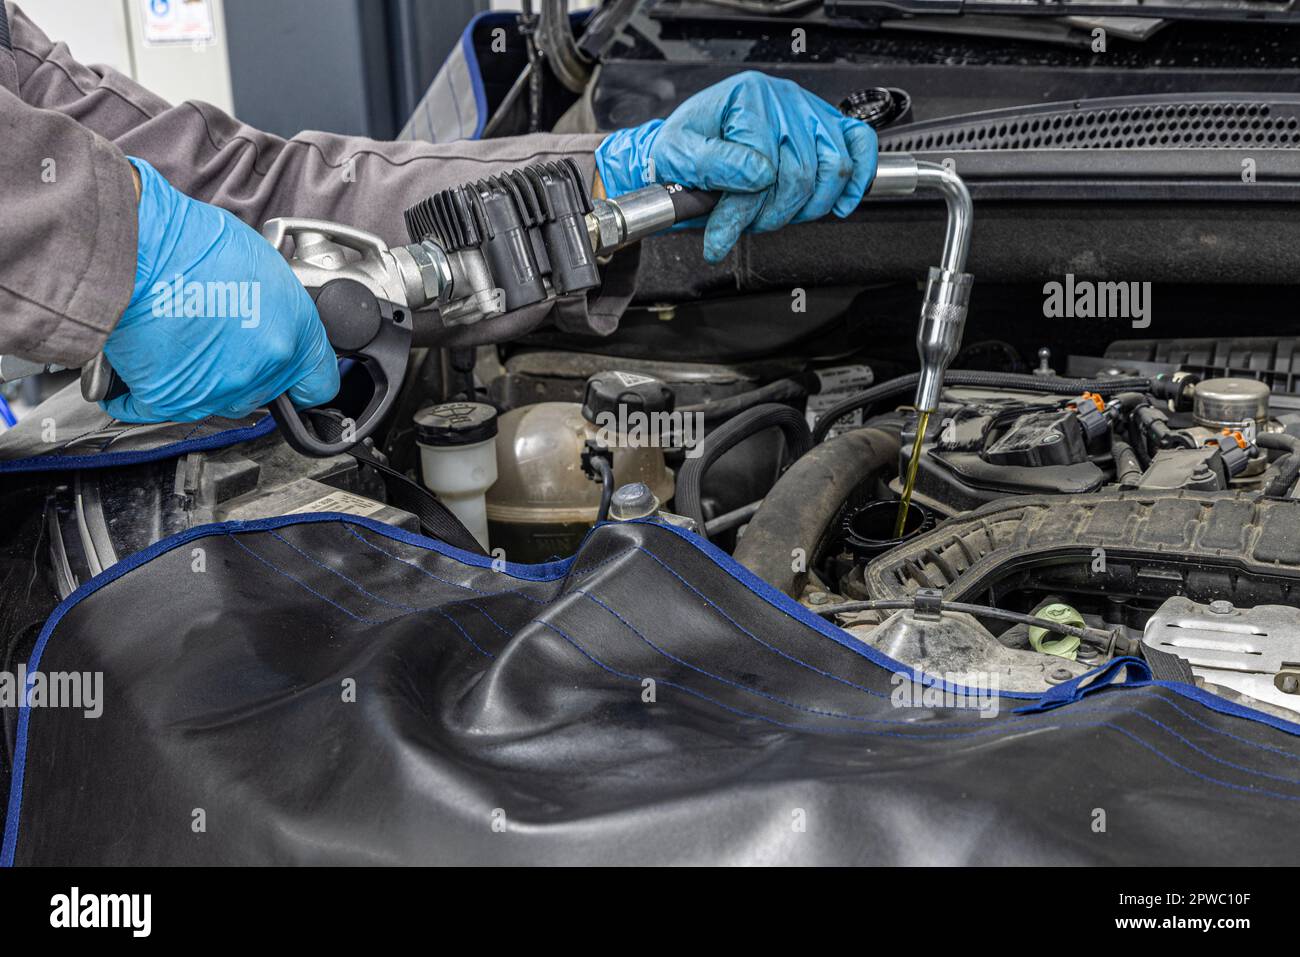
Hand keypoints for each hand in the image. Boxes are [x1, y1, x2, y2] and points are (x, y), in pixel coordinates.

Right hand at [101, 158, 338, 422]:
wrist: (138, 248)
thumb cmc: (193, 243)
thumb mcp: (264, 267)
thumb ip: (276, 309)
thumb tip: (267, 320)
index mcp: (294, 337)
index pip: (319, 384)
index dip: (304, 383)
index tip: (295, 381)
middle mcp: (262, 370)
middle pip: (262, 391)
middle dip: (244, 369)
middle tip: (218, 334)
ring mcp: (217, 390)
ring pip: (216, 400)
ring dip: (202, 379)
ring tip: (181, 336)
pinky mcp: (171, 399)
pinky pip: (161, 407)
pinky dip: (150, 390)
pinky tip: (146, 362)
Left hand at [594, 71, 877, 262]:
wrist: (691, 145)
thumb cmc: (686, 147)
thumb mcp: (679, 153)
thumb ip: (712, 165)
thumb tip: (757, 177)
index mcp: (746, 98)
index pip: (762, 163)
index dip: (742, 208)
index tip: (720, 235)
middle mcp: (783, 100)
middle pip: (801, 171)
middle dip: (774, 213)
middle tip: (749, 225)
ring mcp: (810, 111)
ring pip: (834, 168)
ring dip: (808, 206)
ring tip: (778, 215)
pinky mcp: (829, 126)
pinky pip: (860, 145)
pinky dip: (857, 180)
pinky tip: (838, 205)